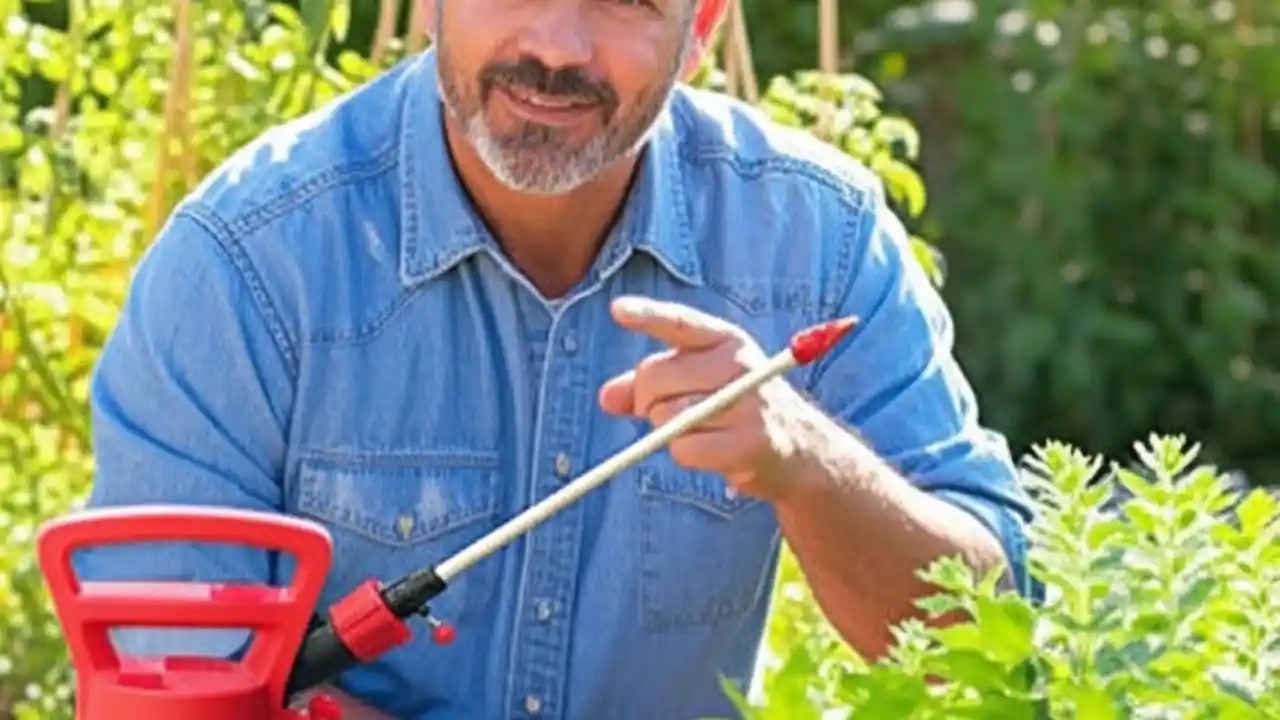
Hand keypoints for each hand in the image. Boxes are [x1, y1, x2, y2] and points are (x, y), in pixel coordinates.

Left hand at [598, 296, 813, 500]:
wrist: (801, 449)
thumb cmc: (739, 410)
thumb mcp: (701, 383)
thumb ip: (651, 384)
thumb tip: (606, 397)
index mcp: (727, 341)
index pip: (680, 322)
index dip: (647, 315)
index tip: (617, 309)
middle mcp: (738, 364)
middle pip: (654, 377)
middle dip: (645, 401)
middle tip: (665, 414)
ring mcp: (746, 403)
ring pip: (665, 415)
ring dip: (668, 431)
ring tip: (702, 431)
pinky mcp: (747, 442)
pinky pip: (683, 448)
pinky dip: (685, 455)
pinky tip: (712, 450)